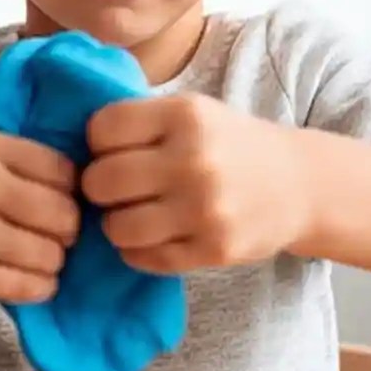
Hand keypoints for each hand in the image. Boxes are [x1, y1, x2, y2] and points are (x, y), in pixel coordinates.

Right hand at [0, 130, 79, 303]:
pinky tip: (28, 279)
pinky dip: (40, 286)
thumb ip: (27, 165)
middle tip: (52, 236)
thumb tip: (97, 189)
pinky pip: (31, 285)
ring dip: (53, 262)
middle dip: (67, 231)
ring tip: (35, 257)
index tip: (56, 202)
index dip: (71, 192)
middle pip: (63, 214)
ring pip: (51, 254)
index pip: (64, 171)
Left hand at [82, 94, 314, 273]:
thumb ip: (141, 122)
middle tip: (114, 188)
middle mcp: (194, 160)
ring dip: (116, 222)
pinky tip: (153, 236)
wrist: (298, 184)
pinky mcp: (213, 249)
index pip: (102, 130)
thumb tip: (71, 144)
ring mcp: (204, 209)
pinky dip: (138, 250)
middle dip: (99, 187)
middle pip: (100, 181)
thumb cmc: (229, 144)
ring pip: (117, 226)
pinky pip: (144, 258)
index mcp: (185, 115)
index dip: (98, 143)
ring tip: (133, 213)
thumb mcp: (192, 112)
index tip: (113, 151)